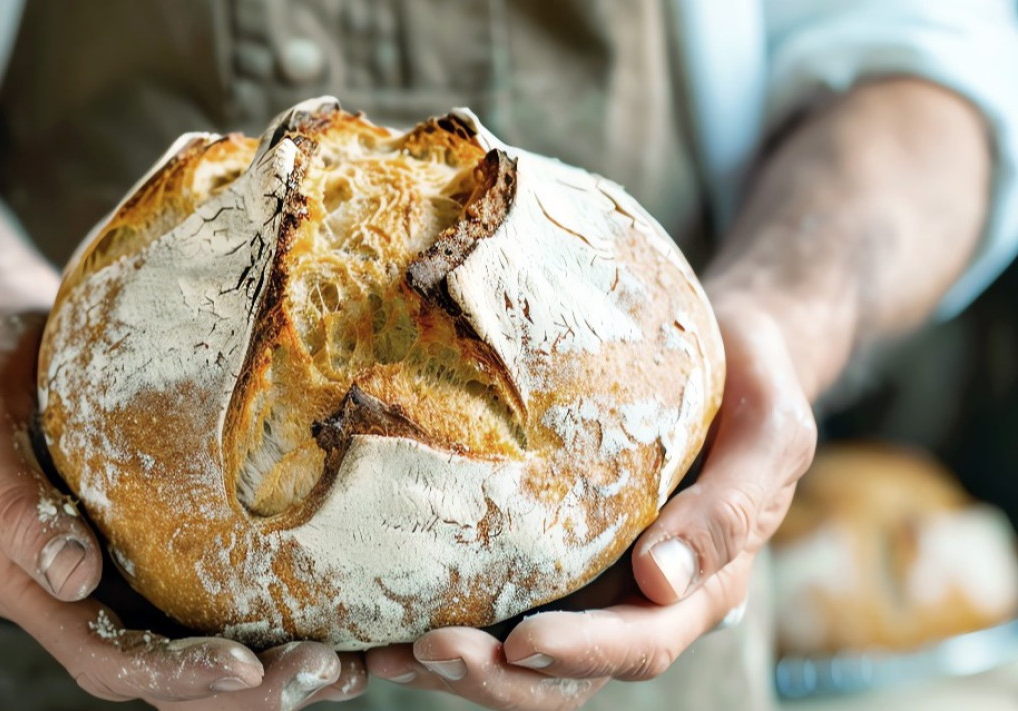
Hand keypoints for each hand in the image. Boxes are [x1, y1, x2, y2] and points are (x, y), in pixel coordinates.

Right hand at [0, 313, 366, 707]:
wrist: (23, 346)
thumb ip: (11, 503)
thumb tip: (74, 577)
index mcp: (35, 589)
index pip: (109, 659)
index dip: (176, 675)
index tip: (244, 668)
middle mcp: (91, 602)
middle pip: (172, 679)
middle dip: (250, 692)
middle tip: (326, 673)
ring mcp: (138, 582)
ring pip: (210, 656)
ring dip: (278, 675)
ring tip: (349, 670)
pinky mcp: (177, 553)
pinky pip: (231, 603)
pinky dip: (284, 623)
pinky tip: (345, 625)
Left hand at [365, 299, 816, 709]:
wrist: (730, 348)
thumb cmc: (755, 381)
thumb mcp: (770, 434)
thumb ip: (730, 508)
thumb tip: (662, 582)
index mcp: (701, 585)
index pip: (641, 641)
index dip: (583, 652)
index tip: (523, 644)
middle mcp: (637, 598)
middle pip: (565, 671)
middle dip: (496, 677)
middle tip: (423, 652)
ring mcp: (588, 580)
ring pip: (520, 652)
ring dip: (457, 664)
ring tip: (383, 653)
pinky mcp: (549, 549)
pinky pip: (496, 596)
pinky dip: (443, 612)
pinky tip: (384, 615)